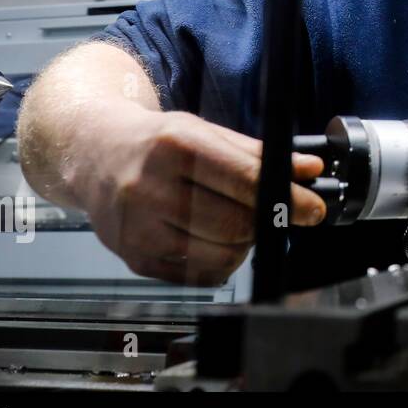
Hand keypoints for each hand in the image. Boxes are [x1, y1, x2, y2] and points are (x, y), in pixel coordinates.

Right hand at [72, 108, 326, 284]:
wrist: (94, 154)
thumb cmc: (156, 142)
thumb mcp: (205, 132)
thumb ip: (258, 153)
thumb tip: (309, 168)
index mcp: (175, 145)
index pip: (246, 181)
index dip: (287, 199)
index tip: (313, 209)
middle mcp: (150, 186)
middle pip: (237, 224)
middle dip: (264, 222)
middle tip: (267, 213)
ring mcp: (137, 226)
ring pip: (220, 255)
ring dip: (243, 245)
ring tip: (235, 223)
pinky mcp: (132, 257)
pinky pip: (196, 276)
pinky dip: (217, 263)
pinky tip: (210, 240)